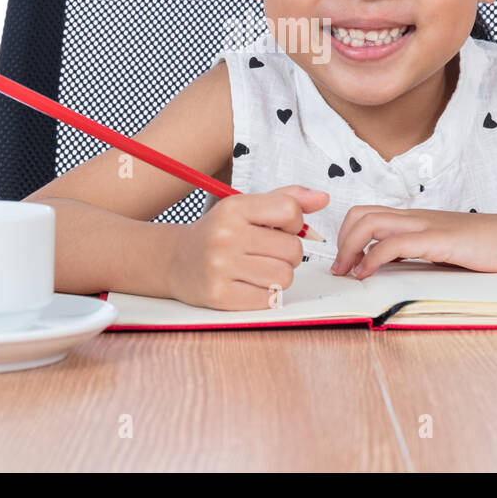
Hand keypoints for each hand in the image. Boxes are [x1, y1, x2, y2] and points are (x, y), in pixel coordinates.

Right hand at [166, 185, 329, 309]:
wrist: (174, 260)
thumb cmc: (219, 232)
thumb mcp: (246, 208)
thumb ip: (286, 200)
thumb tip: (323, 199)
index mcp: (234, 208)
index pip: (289, 211)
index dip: (294, 223)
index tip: (280, 228)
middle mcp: (226, 235)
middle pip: (293, 249)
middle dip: (288, 254)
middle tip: (268, 253)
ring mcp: (221, 266)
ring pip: (285, 276)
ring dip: (280, 275)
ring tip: (260, 269)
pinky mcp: (220, 295)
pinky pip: (269, 298)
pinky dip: (267, 294)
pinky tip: (250, 284)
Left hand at [329, 206, 496, 279]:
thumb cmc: (482, 247)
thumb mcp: (440, 247)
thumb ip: (414, 251)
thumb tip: (386, 265)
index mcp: (413, 219)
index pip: (366, 214)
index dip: (347, 234)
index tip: (343, 261)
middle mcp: (414, 217)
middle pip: (361, 214)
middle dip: (341, 241)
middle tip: (340, 269)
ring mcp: (426, 226)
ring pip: (370, 223)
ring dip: (350, 248)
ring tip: (348, 272)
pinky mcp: (438, 240)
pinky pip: (395, 244)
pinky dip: (373, 258)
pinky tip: (367, 274)